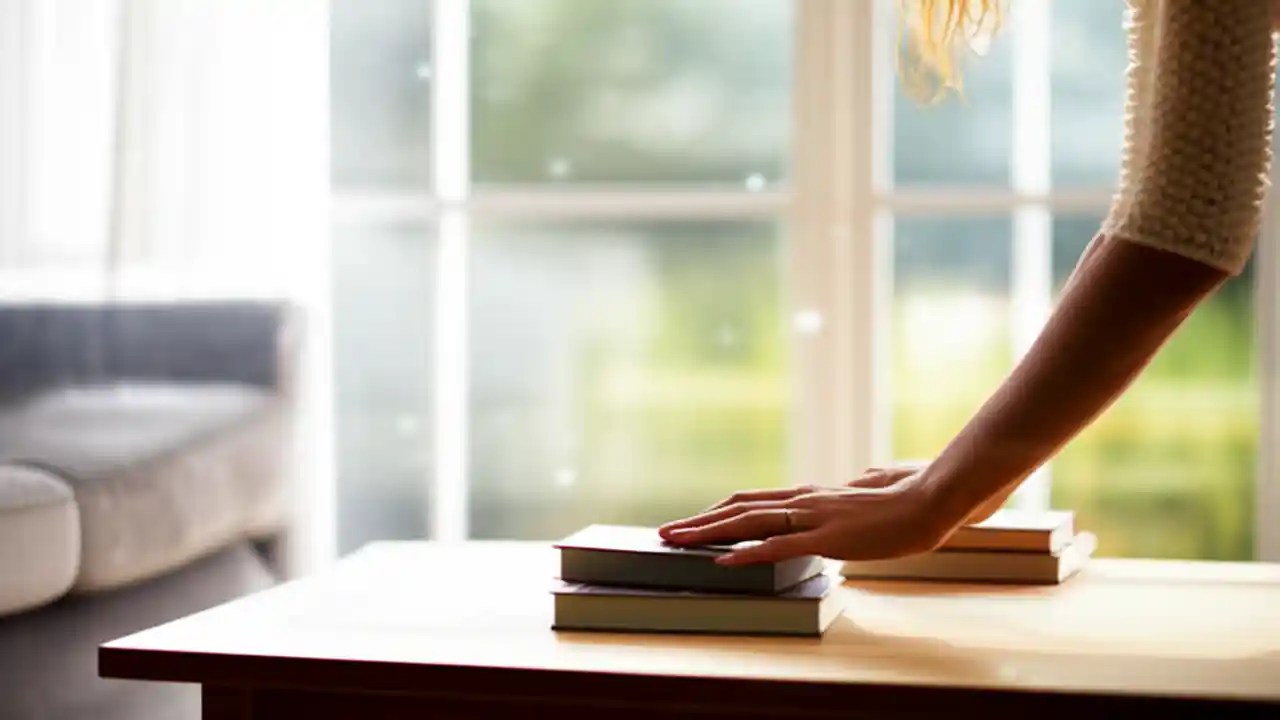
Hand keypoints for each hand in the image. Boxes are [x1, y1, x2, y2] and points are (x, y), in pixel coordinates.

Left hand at [657, 467, 954, 565]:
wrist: (931, 501)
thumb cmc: (904, 500)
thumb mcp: (869, 492)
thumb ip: (857, 487)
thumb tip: (860, 479)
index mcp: (810, 495)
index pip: (753, 500)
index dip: (719, 511)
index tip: (692, 520)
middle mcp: (803, 501)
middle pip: (739, 508)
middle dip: (699, 522)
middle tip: (665, 532)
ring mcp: (813, 518)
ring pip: (748, 522)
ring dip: (708, 533)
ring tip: (678, 542)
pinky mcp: (828, 538)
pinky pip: (779, 546)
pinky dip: (747, 553)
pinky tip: (724, 561)